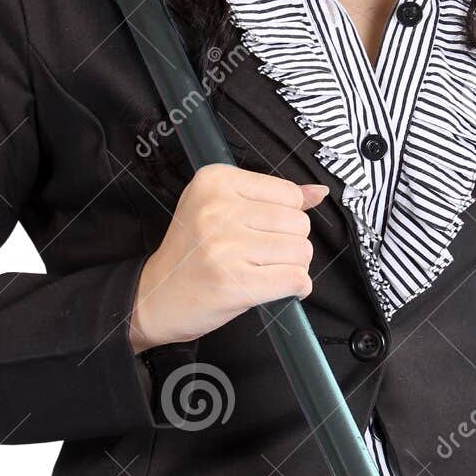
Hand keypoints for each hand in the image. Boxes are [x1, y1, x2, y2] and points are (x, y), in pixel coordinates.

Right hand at [129, 163, 328, 352]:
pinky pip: (295, 279)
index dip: (284, 216)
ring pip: (301, 251)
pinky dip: (296, 288)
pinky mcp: (236, 283)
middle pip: (298, 222)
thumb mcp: (221, 209)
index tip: (259, 230)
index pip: (288, 193)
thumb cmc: (192, 253)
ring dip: (293, 266)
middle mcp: (218, 209)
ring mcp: (226, 247)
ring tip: (264, 270)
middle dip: (291, 243)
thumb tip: (318, 192)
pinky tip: (276, 287)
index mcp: (214, 181)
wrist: (157, 295)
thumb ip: (271, 198)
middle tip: (262, 255)